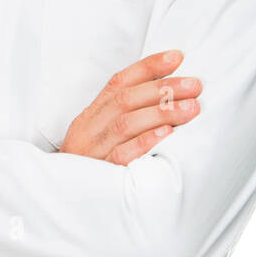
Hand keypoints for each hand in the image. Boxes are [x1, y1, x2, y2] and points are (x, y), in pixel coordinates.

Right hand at [59, 49, 201, 164]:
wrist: (61, 199)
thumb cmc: (89, 165)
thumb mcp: (98, 135)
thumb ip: (123, 115)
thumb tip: (165, 92)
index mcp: (91, 115)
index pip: (118, 82)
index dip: (148, 67)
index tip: (177, 57)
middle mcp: (90, 129)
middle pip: (125, 100)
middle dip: (162, 89)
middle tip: (194, 85)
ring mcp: (93, 151)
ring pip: (126, 124)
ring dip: (161, 112)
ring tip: (191, 108)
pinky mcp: (100, 174)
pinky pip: (122, 155)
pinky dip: (145, 142)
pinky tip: (167, 134)